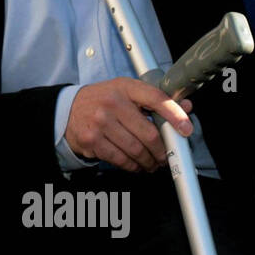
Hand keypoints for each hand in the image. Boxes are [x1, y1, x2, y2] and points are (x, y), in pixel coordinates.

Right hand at [66, 78, 193, 171]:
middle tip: (165, 157)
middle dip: (161, 150)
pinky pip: (121, 159)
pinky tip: (136, 165)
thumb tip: (186, 107)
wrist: (68, 110)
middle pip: (149, 133)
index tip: (186, 128)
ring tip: (152, 163)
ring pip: (136, 150)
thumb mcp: (127, 92)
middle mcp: (112, 103)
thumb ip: (156, 99)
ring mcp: (100, 123)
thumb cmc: (103, 100)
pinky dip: (133, 166)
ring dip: (149, 161)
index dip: (174, 114)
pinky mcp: (92, 140)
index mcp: (125, 87)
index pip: (155, 98)